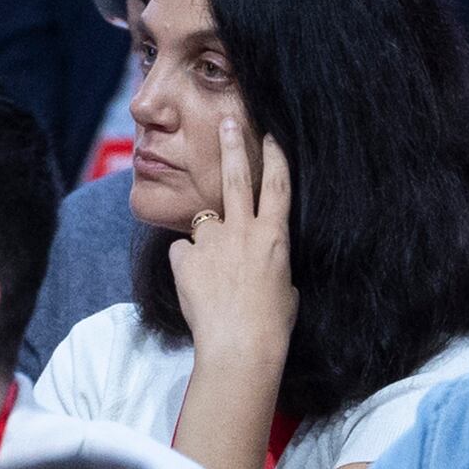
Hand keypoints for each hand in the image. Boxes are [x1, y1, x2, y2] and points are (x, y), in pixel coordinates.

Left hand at [168, 117, 297, 365]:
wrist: (240, 346)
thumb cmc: (271, 325)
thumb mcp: (285, 288)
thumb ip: (272, 263)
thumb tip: (262, 259)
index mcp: (275, 236)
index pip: (279, 185)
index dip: (277, 155)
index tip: (271, 132)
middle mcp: (243, 230)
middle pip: (238, 178)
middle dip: (232, 146)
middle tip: (226, 121)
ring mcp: (213, 242)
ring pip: (204, 221)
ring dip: (207, 238)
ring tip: (215, 273)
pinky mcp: (186, 258)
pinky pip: (184, 252)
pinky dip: (188, 265)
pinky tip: (196, 288)